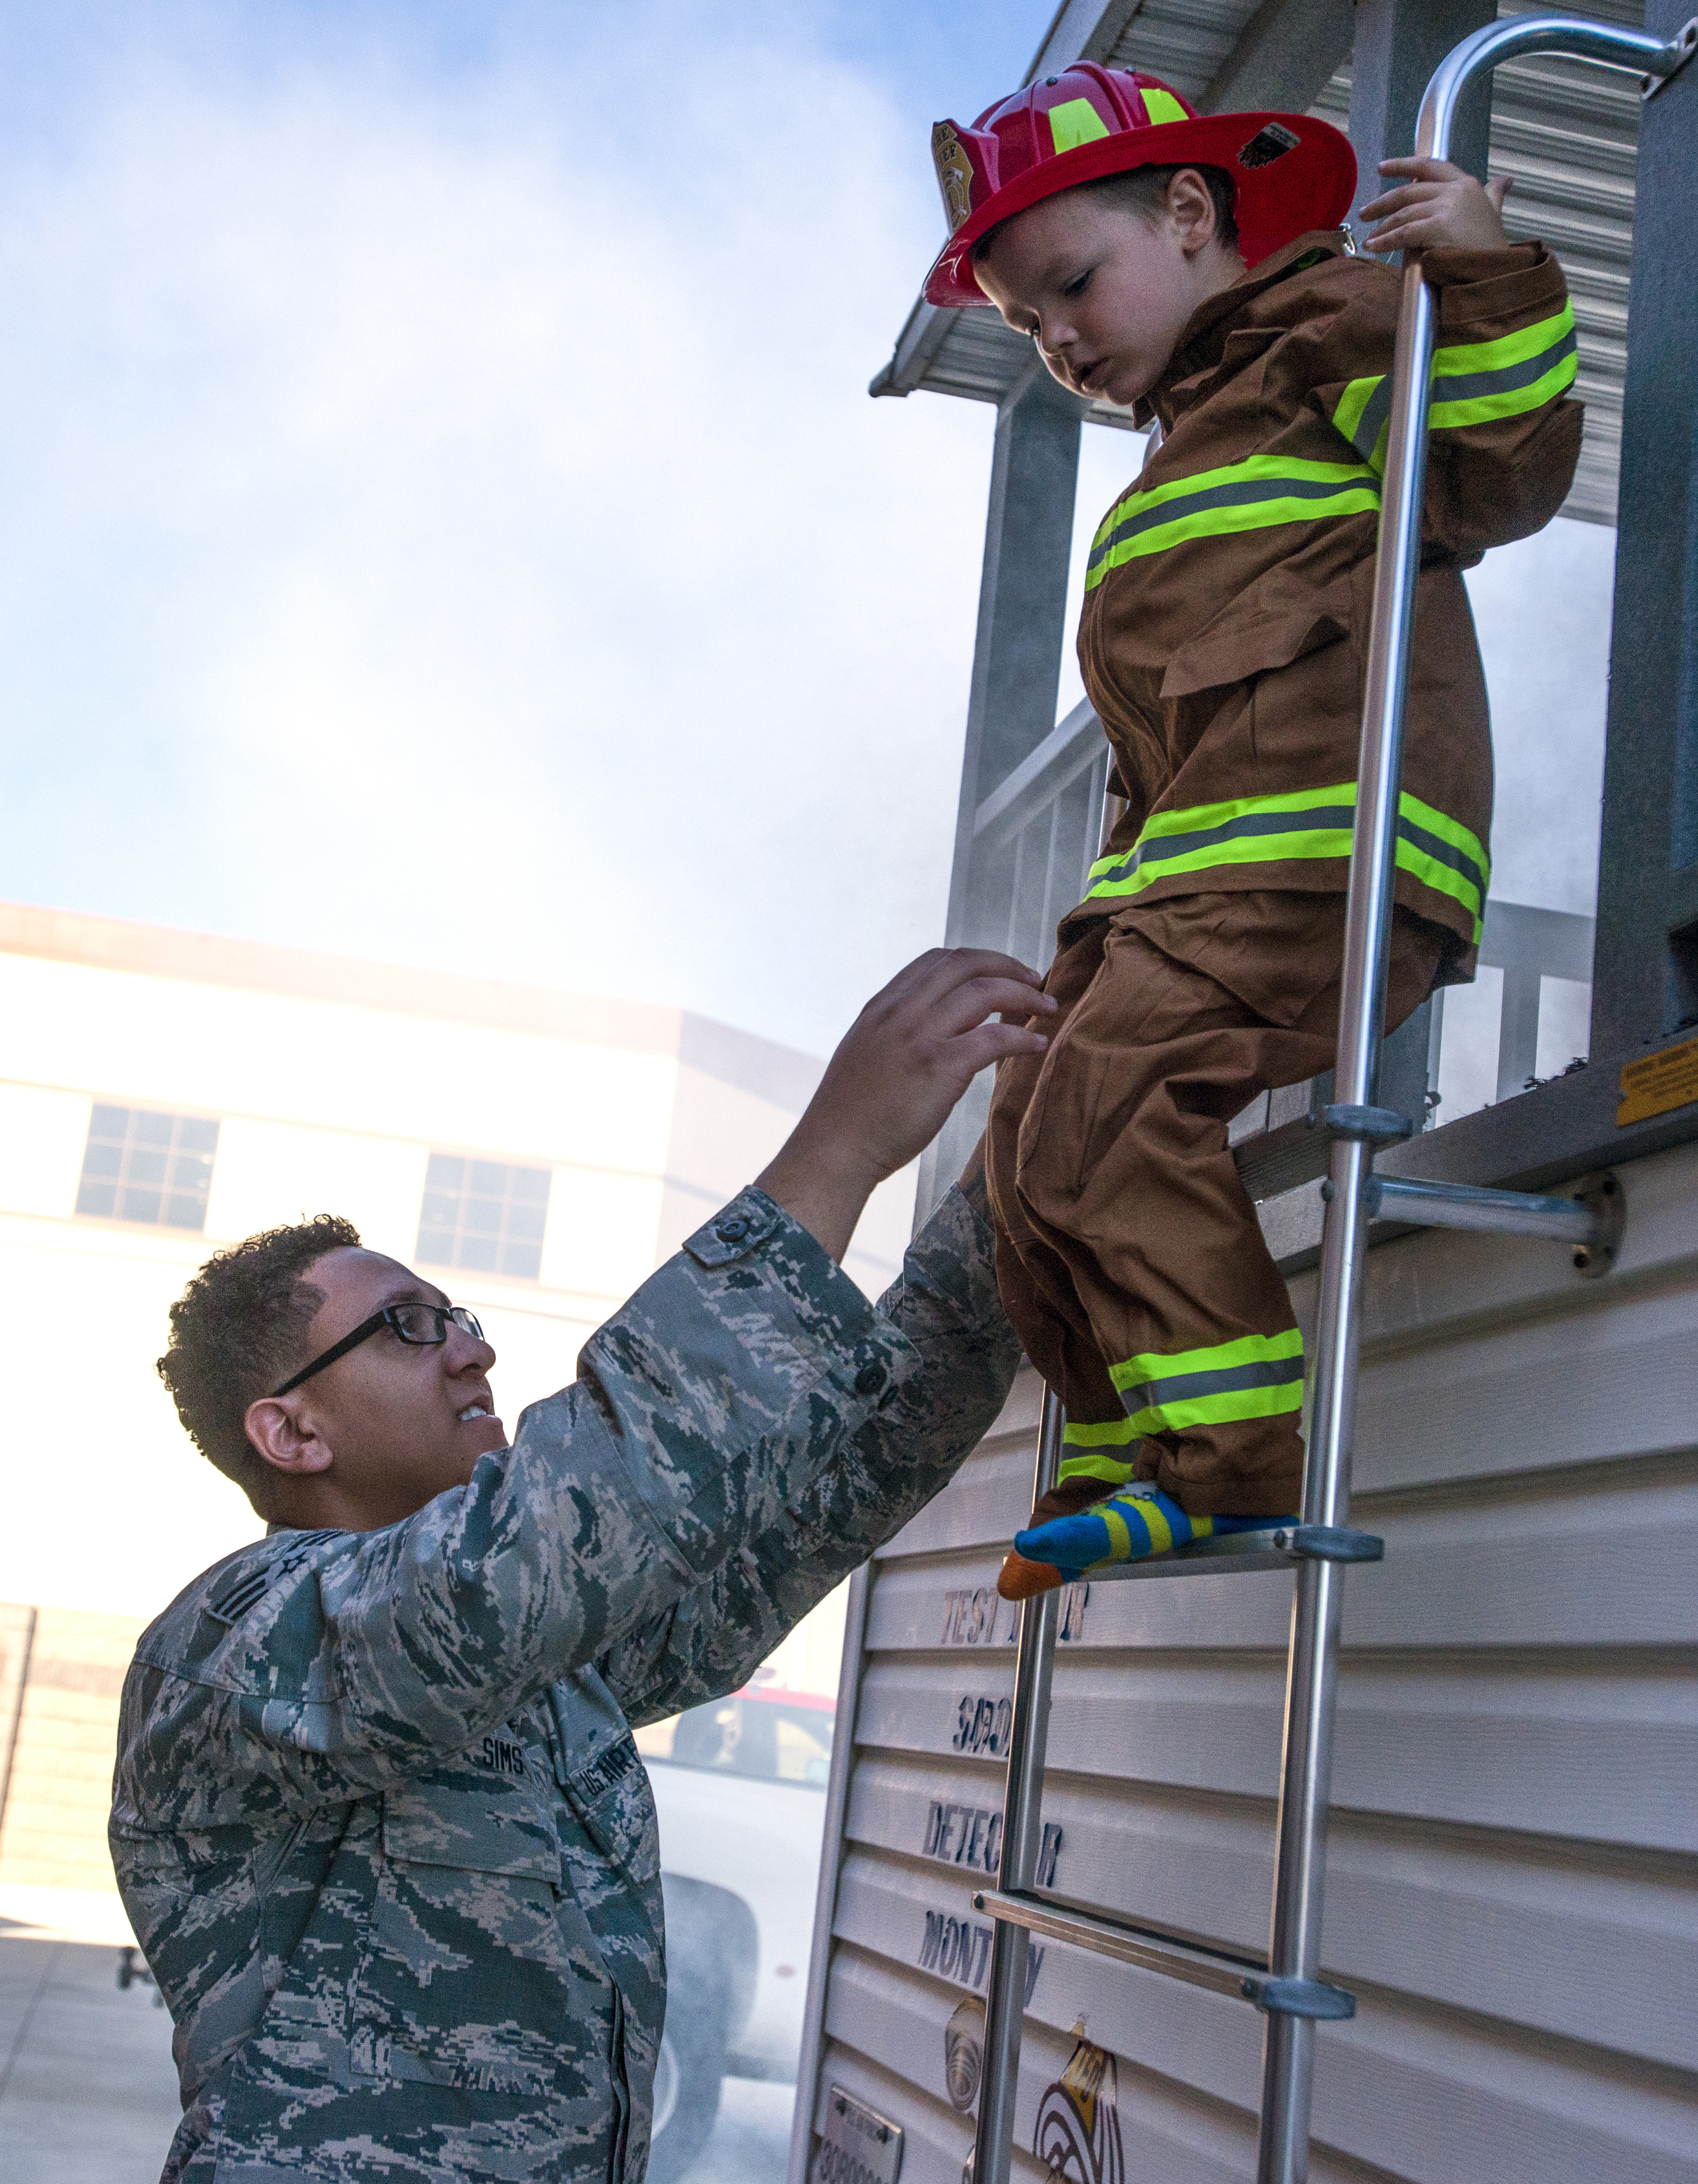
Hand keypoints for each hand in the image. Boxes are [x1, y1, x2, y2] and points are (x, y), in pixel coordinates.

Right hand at [756, 949, 1054, 1263]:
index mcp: (882, 1006)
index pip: (935, 960)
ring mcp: (919, 1035)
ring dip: (1024, 995)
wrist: (834, 1150)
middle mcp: (900, 1011)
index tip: (1001, 972)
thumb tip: (942, 1030)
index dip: (976, 960)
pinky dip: (1023, 1037)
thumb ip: (899, 1033)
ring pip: (984, 991)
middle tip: (1035, 980)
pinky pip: (994, 1038)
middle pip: (964, 963)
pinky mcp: (939, 1066)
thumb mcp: (867, 1054)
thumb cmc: (850, 1115)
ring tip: (1047, 1008)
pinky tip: (1037, 1045)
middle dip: (1007, 965)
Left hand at [1360, 158, 1511, 256]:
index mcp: (1466, 183)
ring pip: (1404, 213)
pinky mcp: (1437, 227)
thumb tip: (1505, 180)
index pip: (1429, 166)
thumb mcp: (1495, 212)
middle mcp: (1455, 190)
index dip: (1403, 165)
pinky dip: (1385, 241)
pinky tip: (1373, 247)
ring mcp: (1446, 207)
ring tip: (1369, 239)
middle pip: (1409, 190)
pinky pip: (1403, 232)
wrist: (1497, 271)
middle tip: (1364, 213)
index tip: (1382, 168)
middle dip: (1383, 202)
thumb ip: (1494, 194)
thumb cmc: (1492, 247)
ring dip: (1382, 226)